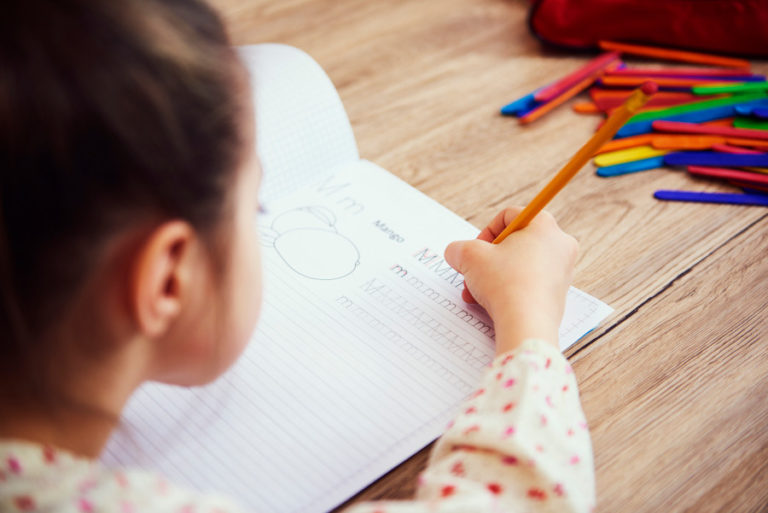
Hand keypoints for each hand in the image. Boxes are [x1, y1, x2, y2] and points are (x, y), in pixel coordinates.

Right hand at [444, 207, 577, 354]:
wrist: (526, 324)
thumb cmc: (505, 284)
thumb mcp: (470, 257)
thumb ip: (459, 248)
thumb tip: (455, 252)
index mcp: (544, 225)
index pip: (509, 215)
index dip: (486, 231)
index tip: (475, 250)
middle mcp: (559, 244)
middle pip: (515, 242)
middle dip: (488, 259)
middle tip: (474, 271)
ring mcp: (562, 270)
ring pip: (519, 265)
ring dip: (493, 276)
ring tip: (476, 292)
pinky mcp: (558, 294)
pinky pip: (528, 283)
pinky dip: (509, 289)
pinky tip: (491, 303)